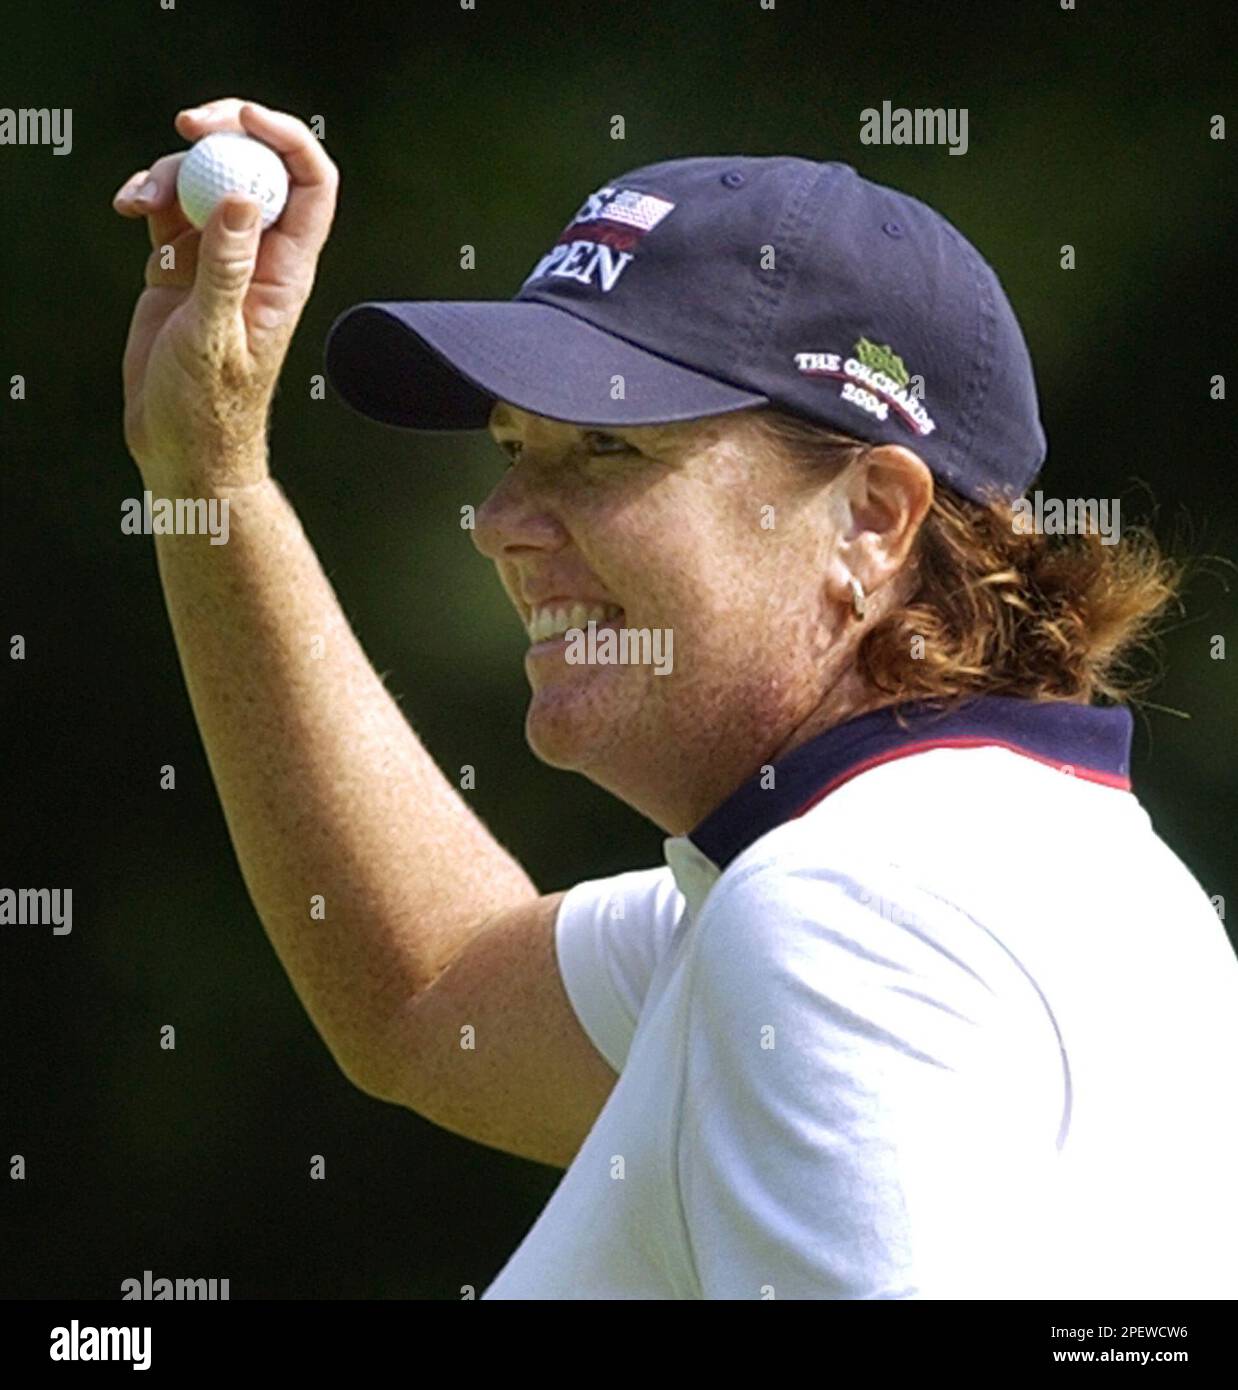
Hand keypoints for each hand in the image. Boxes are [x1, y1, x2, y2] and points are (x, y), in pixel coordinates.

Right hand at [113, 98, 338, 492]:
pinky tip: (128, 208)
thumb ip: (226, 268)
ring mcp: (219, 259)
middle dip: (223, 136)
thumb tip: (243, 200)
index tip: (240, 120)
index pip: (310, 185)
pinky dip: (149, 196)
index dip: (286, 140)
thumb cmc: (209, 409)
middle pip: (255, 168)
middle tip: (186, 128)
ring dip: (171, 174)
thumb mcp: (214, 336)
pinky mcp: (181, 266)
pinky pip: (170, 209)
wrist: (182, 444)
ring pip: (206, 183)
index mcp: (286, 271)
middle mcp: (258, 257)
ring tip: (138, 202)